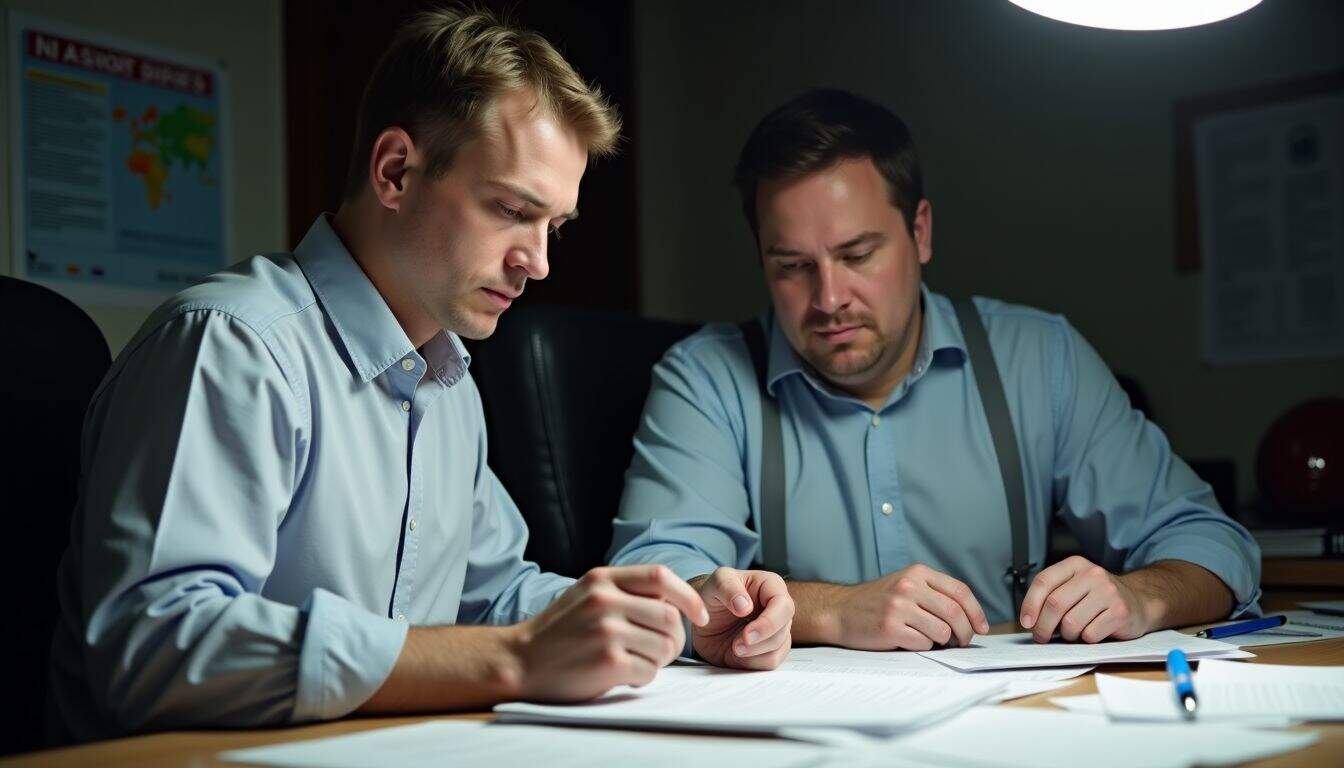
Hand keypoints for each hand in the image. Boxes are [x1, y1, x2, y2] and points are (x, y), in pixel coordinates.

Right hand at [511, 565, 708, 700]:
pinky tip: (625, 676)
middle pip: (670, 616)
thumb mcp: (588, 595)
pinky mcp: (607, 662)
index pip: (661, 576)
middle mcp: (605, 600)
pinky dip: (644, 677)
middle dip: (675, 639)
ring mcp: (606, 631)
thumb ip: (626, 590)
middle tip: (660, 650)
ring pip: (664, 646)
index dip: (688, 596)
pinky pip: (650, 671)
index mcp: (602, 579)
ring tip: (636, 662)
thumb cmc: (559, 631)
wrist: (519, 661)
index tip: (699, 614)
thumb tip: (676, 599)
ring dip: (658, 660)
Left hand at [689, 567, 792, 669]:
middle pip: (783, 629)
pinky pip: (770, 662)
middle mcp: (779, 608)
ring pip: (779, 649)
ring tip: (734, 647)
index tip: (747, 634)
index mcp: (771, 586)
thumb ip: (727, 587)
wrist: (704, 618)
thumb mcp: (716, 582)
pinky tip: (737, 654)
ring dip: (754, 653)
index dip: (769, 623)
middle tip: (736, 646)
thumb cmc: (714, 594)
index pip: (783, 606)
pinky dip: (752, 663)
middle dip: (760, 641)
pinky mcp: (770, 650)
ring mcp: (777, 630)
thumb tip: (745, 607)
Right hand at [831, 564, 989, 649]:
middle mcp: (908, 587)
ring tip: (931, 640)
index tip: (982, 627)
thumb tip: (969, 618)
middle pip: (955, 613)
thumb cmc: (876, 602)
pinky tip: (910, 641)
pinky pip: (923, 644)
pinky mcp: (890, 628)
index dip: (976, 612)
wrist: (840, 611)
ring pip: (942, 632)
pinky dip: (922, 646)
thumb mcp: (905, 584)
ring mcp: (898, 607)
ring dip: (942, 642)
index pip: (959, 591)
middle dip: (965, 633)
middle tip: (962, 641)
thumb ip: (933, 593)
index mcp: (917, 573)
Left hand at [1019, 556, 1151, 642]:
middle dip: (1043, 626)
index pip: (1044, 581)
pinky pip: (1090, 634)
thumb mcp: (1075, 586)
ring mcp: (1108, 593)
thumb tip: (1029, 620)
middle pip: (1055, 604)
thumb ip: (1053, 595)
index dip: (1030, 604)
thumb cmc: (1098, 598)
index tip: (1026, 622)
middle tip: (1041, 637)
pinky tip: (1092, 632)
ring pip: (1071, 623)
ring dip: (1067, 635)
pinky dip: (1086, 639)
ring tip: (1073, 633)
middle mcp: (1093, 574)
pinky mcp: (1120, 612)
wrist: (1139, 602)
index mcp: (1076, 564)